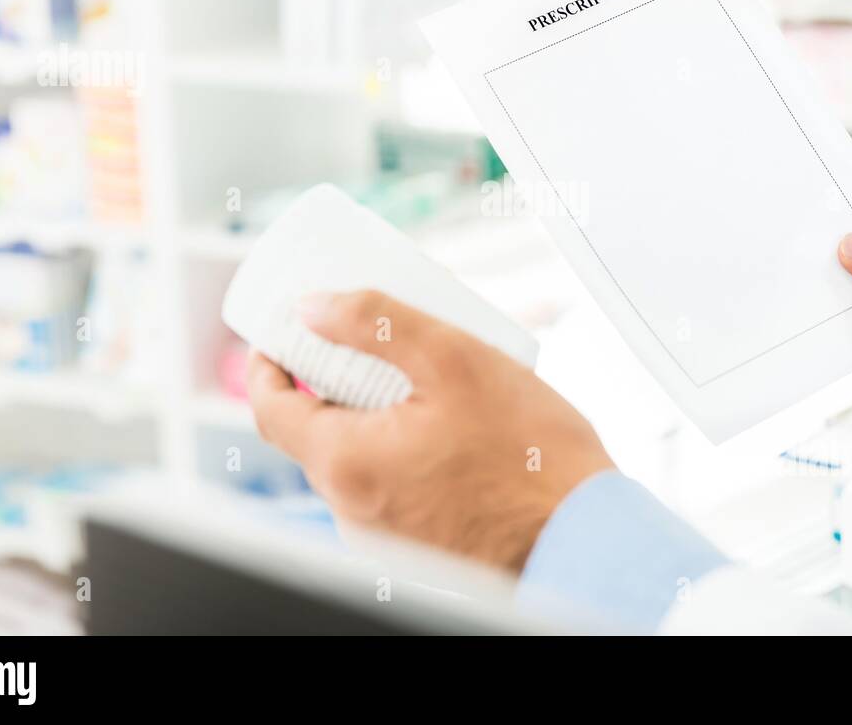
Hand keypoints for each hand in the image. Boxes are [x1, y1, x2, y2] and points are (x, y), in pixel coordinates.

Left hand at [246, 290, 614, 571]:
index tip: (282, 335)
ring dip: (372, 414)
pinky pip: (384, 484)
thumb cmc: (530, 456)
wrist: (583, 535)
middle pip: (314, 431)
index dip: (268, 363)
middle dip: (332, 381)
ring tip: (424, 382)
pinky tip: (446, 427)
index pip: (270, 409)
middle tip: (371, 343)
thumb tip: (313, 307)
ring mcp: (382, 535)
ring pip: (353, 457)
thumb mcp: (453, 358)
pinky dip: (397, 448)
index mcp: (347, 463)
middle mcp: (352, 509)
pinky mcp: (413, 545)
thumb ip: (375, 323)